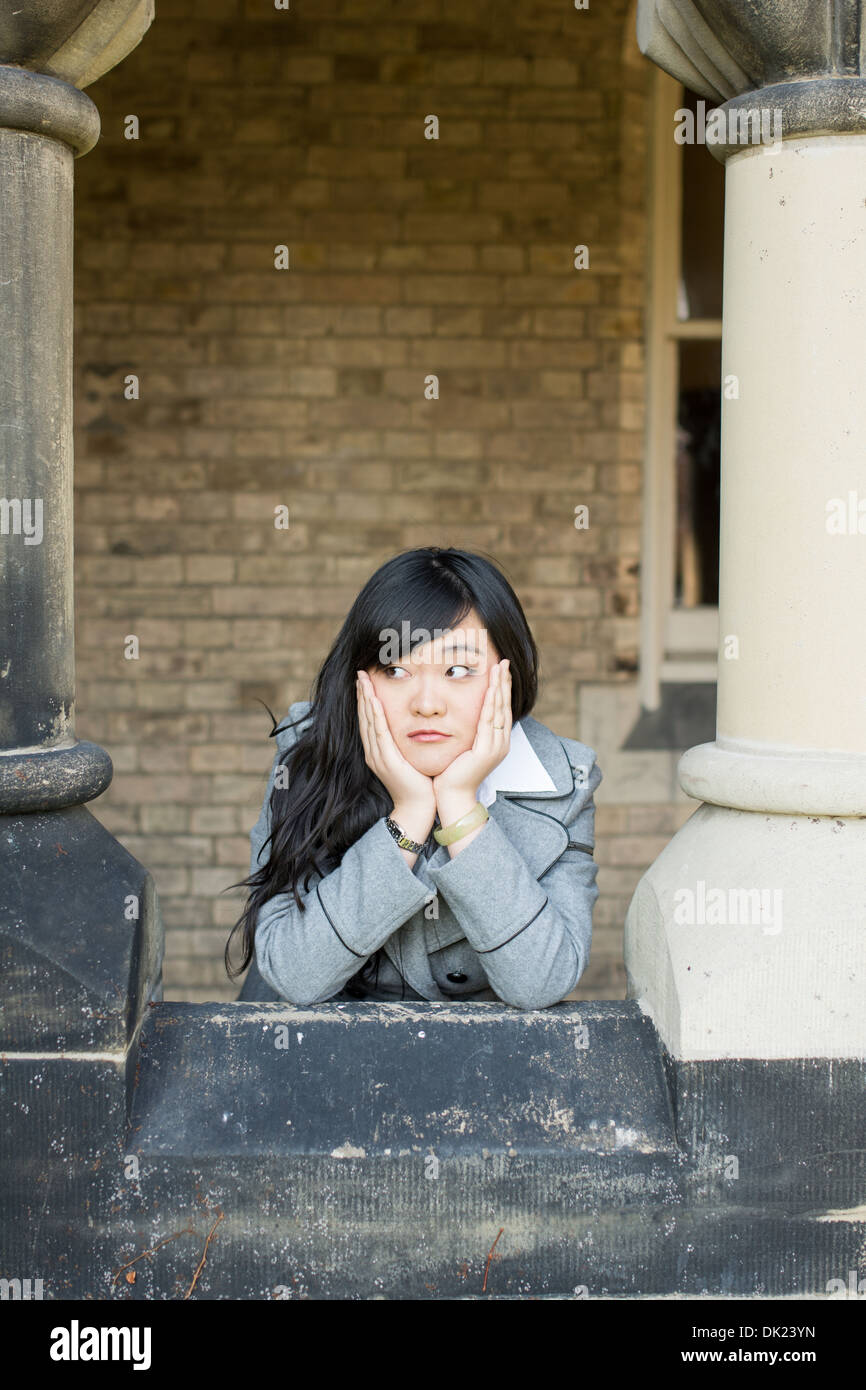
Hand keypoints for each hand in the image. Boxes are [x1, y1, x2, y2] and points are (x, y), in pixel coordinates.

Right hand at [356, 671, 435, 834]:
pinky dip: (374, 715)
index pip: (369, 720)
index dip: (365, 700)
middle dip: (362, 694)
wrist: (418, 808)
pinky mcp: (386, 760)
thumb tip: (415, 725)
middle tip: (360, 673)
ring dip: (365, 699)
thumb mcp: (410, 757)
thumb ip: (406, 742)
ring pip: (368, 722)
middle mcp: (373, 752)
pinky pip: (379, 733)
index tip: (365, 681)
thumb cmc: (419, 783)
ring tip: (363, 680)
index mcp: (378, 751)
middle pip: (364, 717)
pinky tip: (373, 700)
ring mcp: (378, 756)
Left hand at [432, 660, 511, 820]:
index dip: (501, 689)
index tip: (500, 670)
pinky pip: (489, 722)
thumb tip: (460, 715)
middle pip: (504, 706)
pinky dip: (490, 704)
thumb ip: (467, 732)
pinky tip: (491, 689)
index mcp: (497, 742)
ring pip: (499, 711)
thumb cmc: (452, 774)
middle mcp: (501, 743)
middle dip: (504, 683)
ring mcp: (496, 747)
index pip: (501, 709)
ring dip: (500, 688)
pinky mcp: (487, 751)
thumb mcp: (463, 748)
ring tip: (500, 668)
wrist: (453, 797)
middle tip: (505, 662)